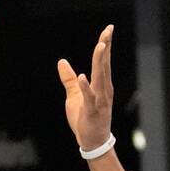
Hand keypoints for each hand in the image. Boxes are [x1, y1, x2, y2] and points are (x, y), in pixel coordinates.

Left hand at [57, 24, 114, 151]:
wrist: (92, 141)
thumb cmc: (84, 118)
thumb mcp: (74, 96)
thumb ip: (69, 80)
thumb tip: (61, 62)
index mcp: (101, 84)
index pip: (103, 61)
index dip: (106, 45)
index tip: (108, 29)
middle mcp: (104, 90)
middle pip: (104, 65)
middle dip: (106, 48)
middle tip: (108, 31)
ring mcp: (100, 101)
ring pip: (100, 78)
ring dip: (100, 62)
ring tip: (100, 46)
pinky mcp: (92, 112)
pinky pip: (89, 98)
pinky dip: (86, 87)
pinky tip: (82, 76)